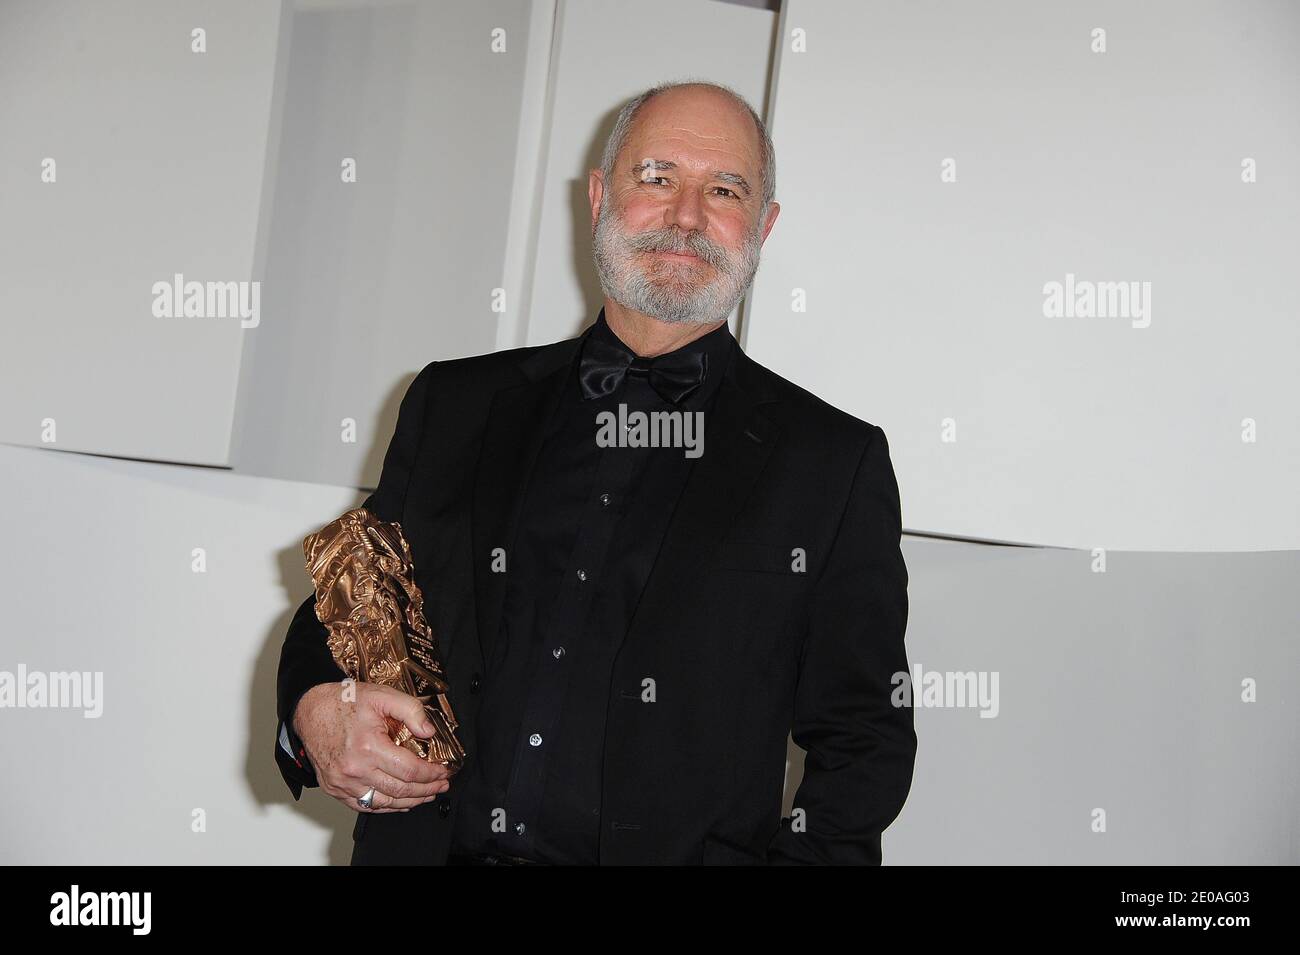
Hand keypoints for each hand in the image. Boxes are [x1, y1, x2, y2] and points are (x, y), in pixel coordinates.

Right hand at [292, 681, 453, 812]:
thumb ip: (411, 711)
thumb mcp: (382, 696)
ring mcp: (342, 783)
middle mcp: (354, 770)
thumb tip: (429, 732)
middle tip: (441, 785)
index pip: (409, 770)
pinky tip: (400, 802)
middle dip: (426, 790)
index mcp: (368, 747)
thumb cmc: (344, 702)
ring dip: (410, 802)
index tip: (443, 772)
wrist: (310, 710)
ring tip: (426, 795)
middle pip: (400, 790)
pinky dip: (385, 807)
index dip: (431, 774)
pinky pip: (365, 805)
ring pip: (384, 803)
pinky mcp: (334, 789)